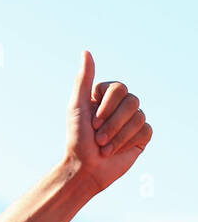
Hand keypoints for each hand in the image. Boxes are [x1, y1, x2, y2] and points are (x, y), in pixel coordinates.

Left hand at [65, 50, 151, 194]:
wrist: (84, 170)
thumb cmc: (77, 140)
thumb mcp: (76, 107)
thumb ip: (83, 80)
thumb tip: (86, 52)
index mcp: (105, 97)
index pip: (118, 88)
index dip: (106, 107)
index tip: (91, 123)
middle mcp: (120, 107)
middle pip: (131, 101)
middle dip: (112, 123)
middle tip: (97, 138)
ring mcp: (132, 121)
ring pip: (138, 117)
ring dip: (117, 136)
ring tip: (103, 147)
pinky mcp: (141, 136)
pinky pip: (145, 130)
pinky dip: (127, 142)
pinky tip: (115, 151)